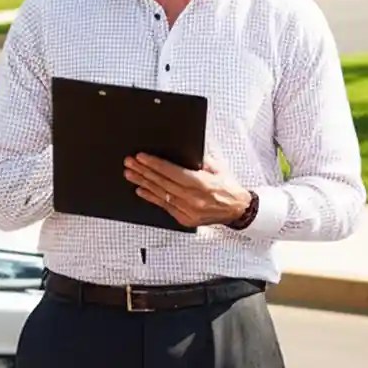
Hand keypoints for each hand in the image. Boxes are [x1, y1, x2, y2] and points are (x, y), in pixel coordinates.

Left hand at [123, 153, 250, 227]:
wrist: (238, 209)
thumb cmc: (228, 187)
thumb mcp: (217, 167)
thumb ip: (200, 158)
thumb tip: (184, 149)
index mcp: (201, 184)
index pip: (171, 172)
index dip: (154, 164)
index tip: (141, 157)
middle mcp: (193, 198)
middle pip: (162, 182)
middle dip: (143, 171)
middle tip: (129, 163)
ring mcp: (188, 211)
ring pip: (161, 194)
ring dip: (143, 183)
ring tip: (130, 174)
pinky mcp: (185, 219)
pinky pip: (164, 206)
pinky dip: (151, 197)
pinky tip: (141, 190)